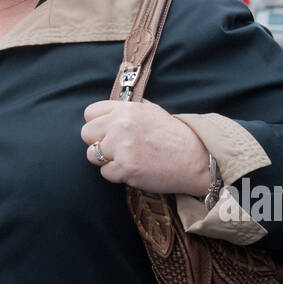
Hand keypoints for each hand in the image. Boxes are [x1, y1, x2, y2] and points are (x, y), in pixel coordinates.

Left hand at [81, 99, 209, 194]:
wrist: (196, 159)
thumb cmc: (174, 136)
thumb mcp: (152, 111)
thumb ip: (128, 108)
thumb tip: (110, 109)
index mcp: (126, 109)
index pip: (89, 113)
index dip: (97, 124)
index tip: (107, 131)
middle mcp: (121, 125)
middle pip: (86, 134)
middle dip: (97, 142)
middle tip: (115, 148)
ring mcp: (122, 147)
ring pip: (92, 155)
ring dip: (106, 160)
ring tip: (126, 159)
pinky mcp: (125, 168)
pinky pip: (105, 173)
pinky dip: (117, 175)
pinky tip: (133, 169)